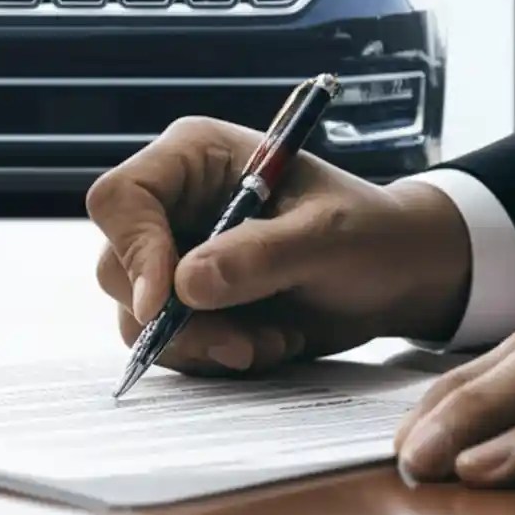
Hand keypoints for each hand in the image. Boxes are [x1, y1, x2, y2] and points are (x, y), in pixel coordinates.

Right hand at [86, 116, 472, 374]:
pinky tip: (267, 342)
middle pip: (117, 265)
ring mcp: (175, 255)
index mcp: (194, 158)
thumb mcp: (329, 237)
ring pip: (137, 315)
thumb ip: (260, 255)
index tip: (164, 304)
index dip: (133, 250)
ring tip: (272, 340)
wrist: (397, 276)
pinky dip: (213, 356)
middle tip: (243, 342)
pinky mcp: (187, 302)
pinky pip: (167, 343)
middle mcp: (172, 204)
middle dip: (176, 318)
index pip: (120, 199)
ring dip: (202, 344)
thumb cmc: (370, 234)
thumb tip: (186, 285)